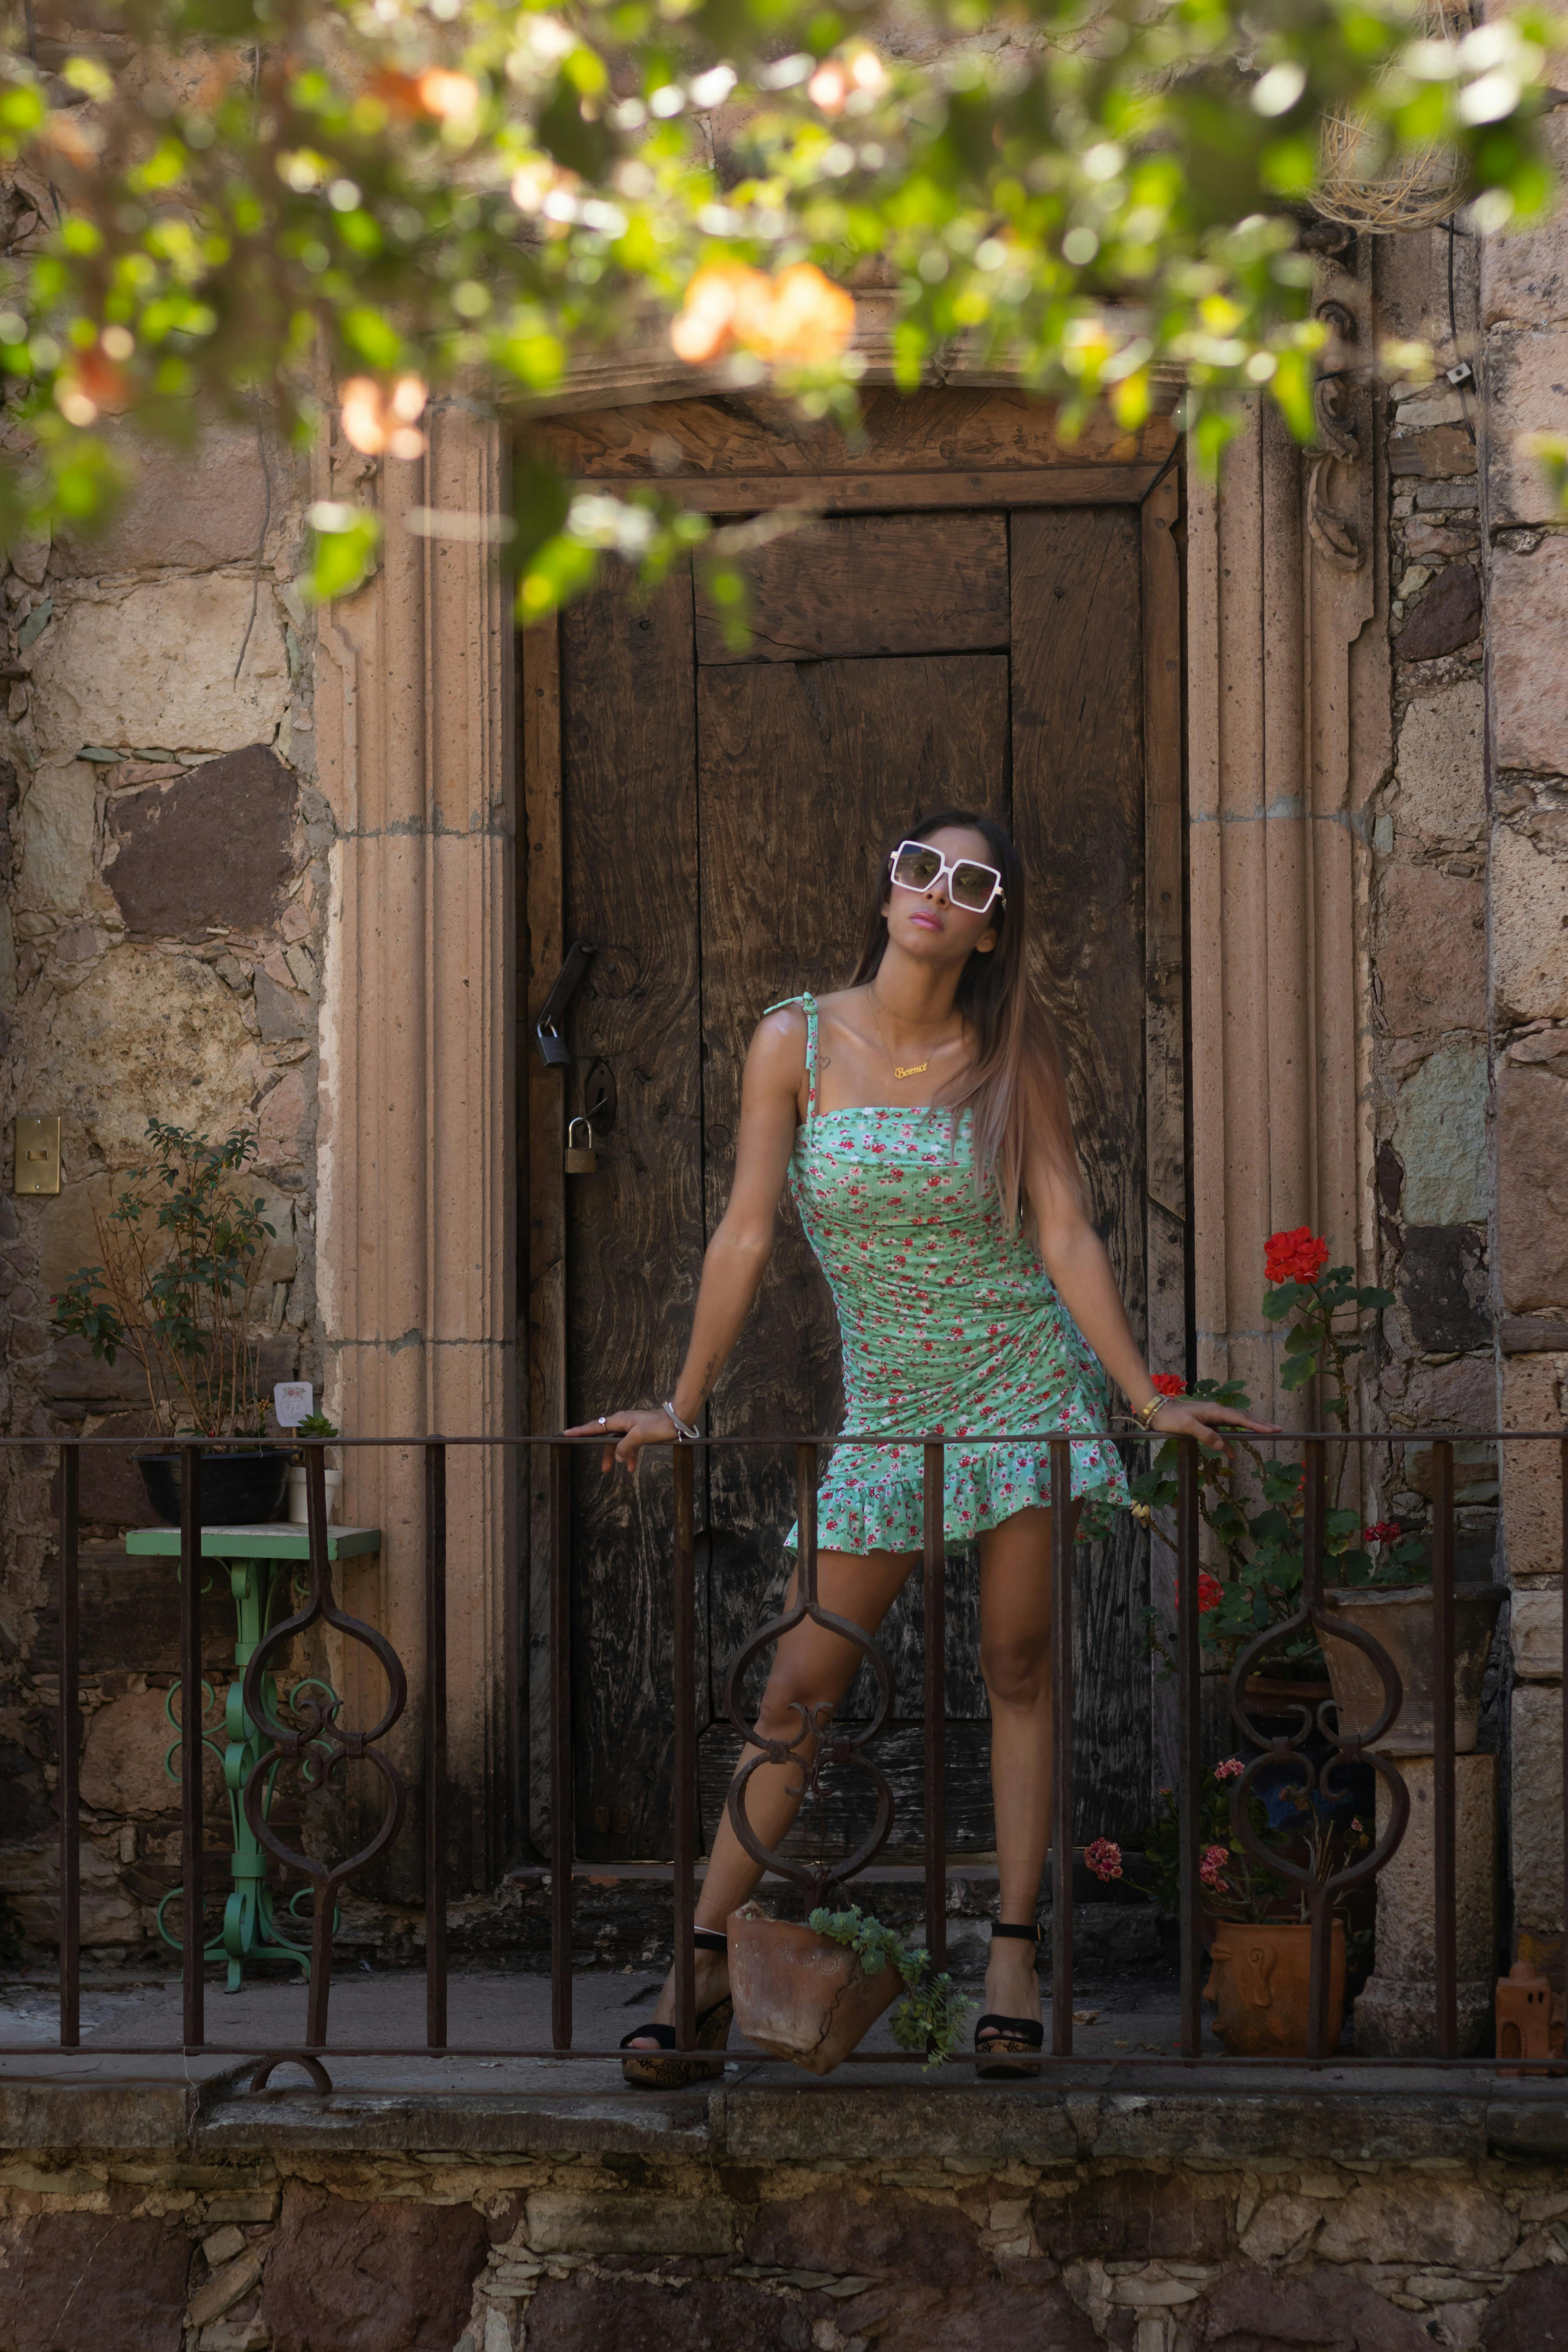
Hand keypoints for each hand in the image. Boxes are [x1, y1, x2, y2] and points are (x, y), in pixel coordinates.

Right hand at [561, 1407, 677, 1476]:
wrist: (677, 1420)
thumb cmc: (658, 1426)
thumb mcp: (639, 1437)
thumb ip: (625, 1447)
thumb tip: (617, 1456)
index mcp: (619, 1420)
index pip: (595, 1426)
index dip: (581, 1431)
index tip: (566, 1433)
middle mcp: (623, 1422)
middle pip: (606, 1438)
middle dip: (603, 1452)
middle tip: (598, 1466)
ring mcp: (631, 1427)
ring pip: (618, 1444)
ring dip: (615, 1456)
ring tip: (611, 1471)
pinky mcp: (640, 1432)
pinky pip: (629, 1445)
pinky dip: (629, 1455)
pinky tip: (630, 1468)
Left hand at [1146, 1397, 1278, 1457]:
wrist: (1156, 1411)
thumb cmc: (1171, 1418)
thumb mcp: (1187, 1426)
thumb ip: (1205, 1435)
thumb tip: (1223, 1446)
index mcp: (1214, 1411)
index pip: (1240, 1418)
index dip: (1256, 1424)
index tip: (1271, 1429)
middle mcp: (1216, 1412)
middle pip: (1242, 1418)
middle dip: (1260, 1423)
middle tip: (1277, 1429)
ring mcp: (1211, 1417)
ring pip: (1235, 1423)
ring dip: (1249, 1429)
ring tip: (1264, 1435)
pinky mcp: (1206, 1423)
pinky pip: (1223, 1431)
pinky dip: (1229, 1440)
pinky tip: (1232, 1453)